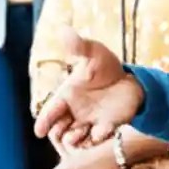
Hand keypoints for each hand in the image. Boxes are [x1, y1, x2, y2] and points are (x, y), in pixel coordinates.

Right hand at [33, 27, 143, 145]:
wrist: (129, 79)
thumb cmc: (105, 66)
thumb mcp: (93, 53)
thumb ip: (78, 46)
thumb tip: (63, 30)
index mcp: (67, 95)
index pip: (51, 110)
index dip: (44, 120)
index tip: (38, 131)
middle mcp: (75, 112)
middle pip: (59, 129)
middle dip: (59, 133)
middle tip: (62, 133)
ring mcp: (89, 122)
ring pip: (76, 138)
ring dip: (75, 139)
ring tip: (78, 134)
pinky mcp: (106, 127)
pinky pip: (97, 138)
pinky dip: (96, 138)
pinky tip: (99, 133)